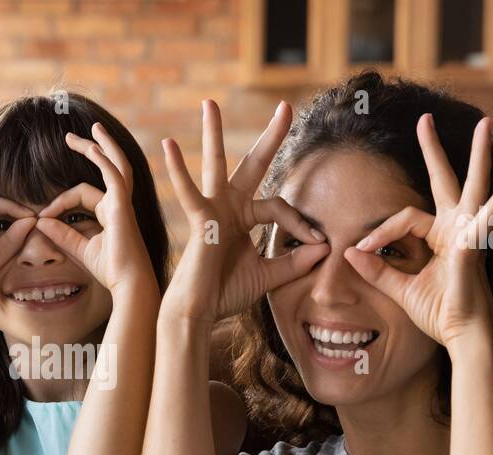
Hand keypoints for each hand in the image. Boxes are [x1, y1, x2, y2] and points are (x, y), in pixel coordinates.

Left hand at [33, 123, 154, 293]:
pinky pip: (114, 176)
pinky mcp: (123, 207)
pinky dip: (103, 161)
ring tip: (90, 128)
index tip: (42, 216)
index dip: (60, 202)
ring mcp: (123, 203)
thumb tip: (40, 223)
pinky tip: (91, 148)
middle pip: (108, 166)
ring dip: (102, 145)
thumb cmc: (111, 271)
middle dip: (92, 148)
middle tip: (71, 136)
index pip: (83, 194)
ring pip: (115, 164)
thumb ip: (62, 235)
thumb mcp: (81, 250)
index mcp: (112, 212)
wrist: (129, 285)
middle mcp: (119, 204)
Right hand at [161, 100, 326, 322]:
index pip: (281, 207)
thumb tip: (323, 247)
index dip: (302, 223)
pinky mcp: (199, 219)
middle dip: (271, 137)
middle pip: (254, 165)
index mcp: (245, 218)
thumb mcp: (269, 275)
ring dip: (213, 132)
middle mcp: (229, 207)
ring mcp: (212, 209)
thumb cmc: (226, 294)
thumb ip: (294, 262)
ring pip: (216, 164)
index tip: (318, 243)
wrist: (200, 313)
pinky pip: (189, 191)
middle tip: (285, 107)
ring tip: (209, 103)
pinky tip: (168, 146)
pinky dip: (177, 170)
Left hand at [344, 115, 492, 348]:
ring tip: (487, 124)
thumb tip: (349, 252)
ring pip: (473, 186)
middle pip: (445, 180)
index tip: (360, 249)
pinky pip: (486, 220)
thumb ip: (377, 269)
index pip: (404, 218)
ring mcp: (470, 234)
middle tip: (425, 119)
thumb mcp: (400, 288)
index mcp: (440, 235)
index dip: (379, 232)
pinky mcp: (476, 247)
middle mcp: (457, 228)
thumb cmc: (439, 313)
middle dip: (434, 150)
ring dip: (479, 155)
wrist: (462, 336)